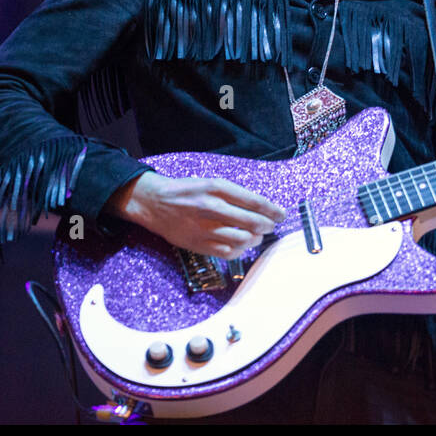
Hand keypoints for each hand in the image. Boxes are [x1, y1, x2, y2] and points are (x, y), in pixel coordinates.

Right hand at [105, 171, 286, 258]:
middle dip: (267, 225)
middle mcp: (211, 207)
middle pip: (252, 222)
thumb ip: (234, 195)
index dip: (272, 210)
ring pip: (242, 239)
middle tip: (270, 226)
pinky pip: (227, 252)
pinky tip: (241, 245)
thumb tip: (261, 208)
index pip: (254, 201)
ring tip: (257, 236)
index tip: (281, 214)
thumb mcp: (210, 183)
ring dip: (255, 239)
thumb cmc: (186, 191)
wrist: (154, 202)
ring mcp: (204, 228)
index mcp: (216, 187)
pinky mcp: (198, 244)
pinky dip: (240, 250)